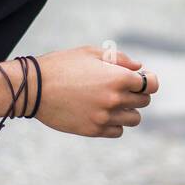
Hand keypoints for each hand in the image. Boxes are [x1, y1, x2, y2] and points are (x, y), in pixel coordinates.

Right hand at [32, 45, 158, 137]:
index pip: (151, 84)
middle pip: (144, 101)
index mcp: (118, 78)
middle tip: (124, 88)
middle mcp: (115, 99)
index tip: (143, 79)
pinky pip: (117, 131)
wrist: (33, 88)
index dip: (149, 80)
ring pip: (134, 119)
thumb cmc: (62, 65)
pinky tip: (103, 113)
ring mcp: (104, 117)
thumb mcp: (91, 53)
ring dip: (129, 111)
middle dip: (137, 93)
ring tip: (113, 102)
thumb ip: (120, 60)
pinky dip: (115, 123)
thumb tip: (139, 68)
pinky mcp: (93, 130)